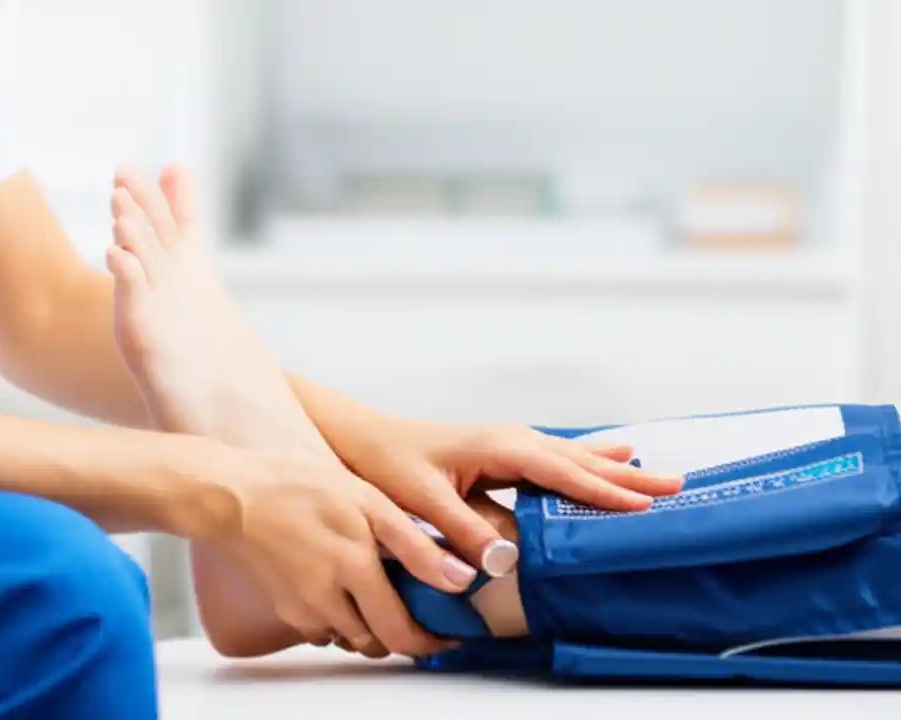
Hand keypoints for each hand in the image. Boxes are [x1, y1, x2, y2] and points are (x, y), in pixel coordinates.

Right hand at [194, 448, 471, 657]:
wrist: (230, 494)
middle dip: (403, 637)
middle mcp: (328, 599)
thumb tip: (460, 578)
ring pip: (349, 636)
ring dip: (370, 626)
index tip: (448, 636)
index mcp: (354, 569)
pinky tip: (342, 586)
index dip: (431, 642)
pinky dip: (339, 617)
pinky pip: (321, 627)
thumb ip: (416, 544)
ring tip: (380, 594)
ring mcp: (302, 607)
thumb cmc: (297, 485)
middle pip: (376, 643)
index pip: (402, 632)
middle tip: (420, 617)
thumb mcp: (367, 500)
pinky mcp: (283, 605)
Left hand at [342, 419, 682, 572]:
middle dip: (626, 477)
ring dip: (614, 469)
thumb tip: (503, 561)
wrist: (364, 440)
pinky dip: (589, 463)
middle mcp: (510, 440)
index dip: (602, 491)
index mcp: (498, 447)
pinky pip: (557, 461)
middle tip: (677, 487)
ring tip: (658, 476)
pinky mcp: (502, 454)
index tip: (642, 506)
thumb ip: (460, 529)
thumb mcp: (420, 500)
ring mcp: (508, 444)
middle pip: (579, 462)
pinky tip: (611, 458)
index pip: (561, 474)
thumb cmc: (387, 465)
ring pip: (573, 459)